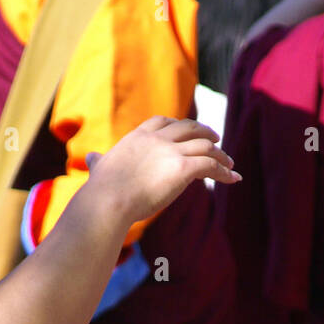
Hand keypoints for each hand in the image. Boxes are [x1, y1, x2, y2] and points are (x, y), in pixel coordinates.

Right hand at [86, 117, 240, 226]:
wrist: (107, 202)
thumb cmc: (101, 192)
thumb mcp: (99, 169)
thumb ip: (98, 161)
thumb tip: (90, 158)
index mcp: (138, 137)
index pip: (162, 122)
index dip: (178, 125)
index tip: (187, 130)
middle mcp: (157, 139)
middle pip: (189, 128)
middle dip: (205, 132)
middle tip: (217, 140)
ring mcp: (171, 152)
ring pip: (205, 146)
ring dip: (220, 155)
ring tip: (230, 164)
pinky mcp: (183, 168)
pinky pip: (211, 166)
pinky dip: (225, 172)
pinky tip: (233, 179)